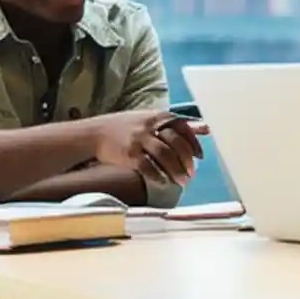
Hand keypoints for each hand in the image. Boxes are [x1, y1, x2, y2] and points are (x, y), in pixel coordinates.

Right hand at [90, 111, 208, 185]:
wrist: (94, 133)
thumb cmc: (126, 127)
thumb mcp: (151, 119)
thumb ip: (176, 125)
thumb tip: (205, 127)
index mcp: (158, 116)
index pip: (183, 128)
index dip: (194, 143)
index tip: (200, 156)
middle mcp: (150, 126)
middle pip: (176, 143)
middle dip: (187, 160)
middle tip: (192, 173)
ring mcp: (139, 139)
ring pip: (165, 155)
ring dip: (176, 170)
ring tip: (182, 181)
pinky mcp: (128, 154)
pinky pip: (147, 167)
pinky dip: (158, 176)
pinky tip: (164, 182)